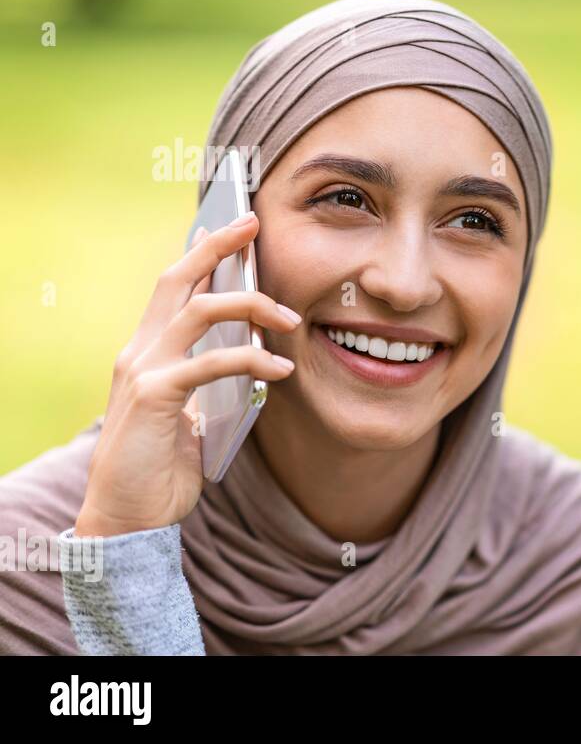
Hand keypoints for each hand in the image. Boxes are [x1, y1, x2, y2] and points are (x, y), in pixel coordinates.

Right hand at [75, 213, 299, 537]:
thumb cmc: (162, 468)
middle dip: (216, 247)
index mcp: (149, 351)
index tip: (238, 226)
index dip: (204, 252)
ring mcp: (143, 371)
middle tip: (255, 226)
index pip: (175, 286)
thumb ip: (211, 382)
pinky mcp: (154, 397)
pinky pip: (208, 364)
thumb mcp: (193, 414)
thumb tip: (252, 361)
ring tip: (291, 320)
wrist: (127, 517)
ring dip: (249, 307)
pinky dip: (249, 361)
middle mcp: (139, 351)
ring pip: (197, 312)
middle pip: (178, 280)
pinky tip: (281, 372)